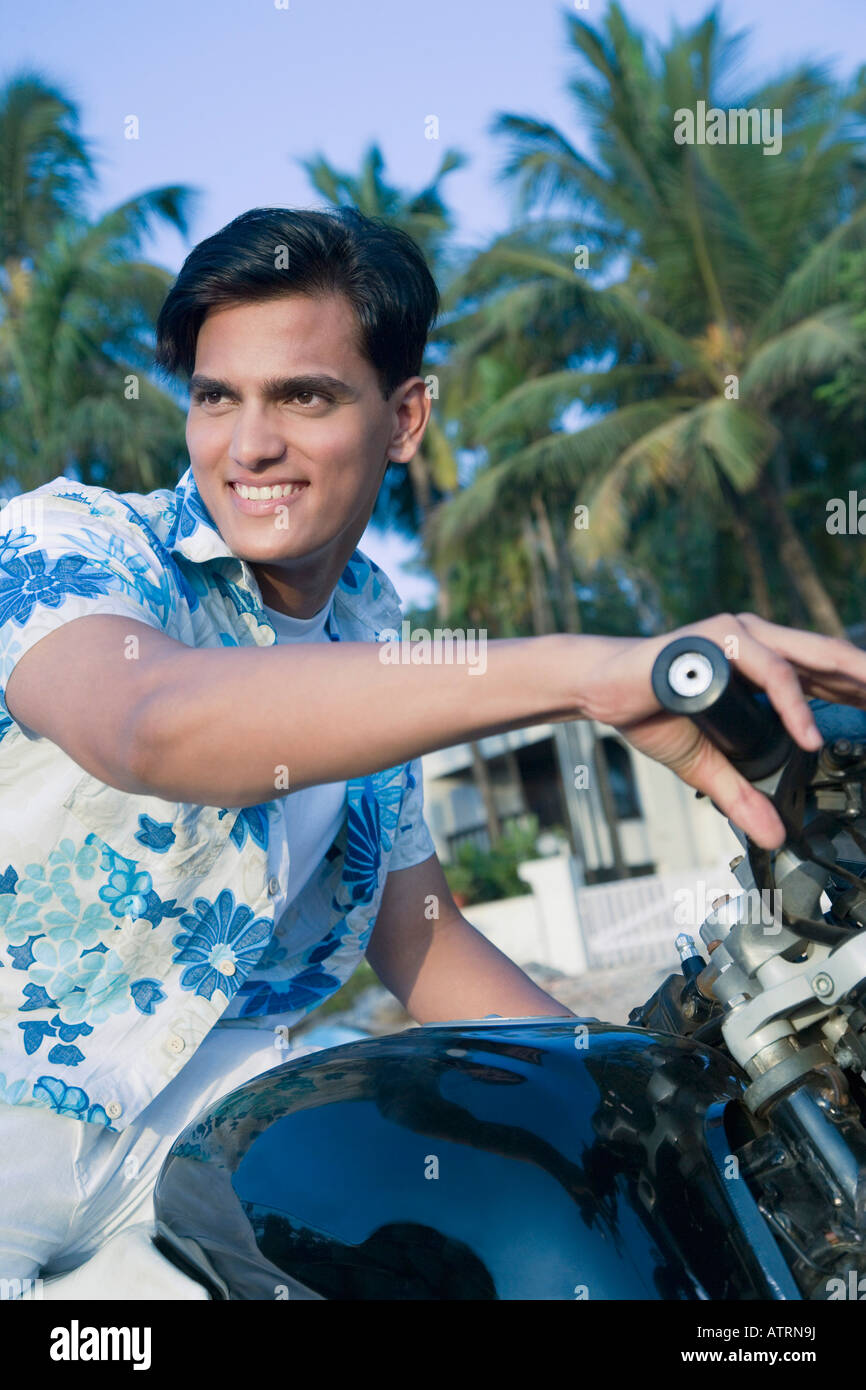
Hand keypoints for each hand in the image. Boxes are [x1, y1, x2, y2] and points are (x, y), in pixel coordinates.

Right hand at [574, 612, 865, 850]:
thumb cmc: (650, 711)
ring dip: (852, 681)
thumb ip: (742, 796)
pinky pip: (768, 672)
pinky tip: (807, 736)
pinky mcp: (717, 641)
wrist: (602, 692)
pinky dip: (792, 705)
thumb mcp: (708, 765)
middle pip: (830, 657)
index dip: (859, 691)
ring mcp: (738, 635)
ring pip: (811, 655)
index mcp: (760, 661)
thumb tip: (773, 834)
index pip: (825, 673)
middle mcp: (756, 639)